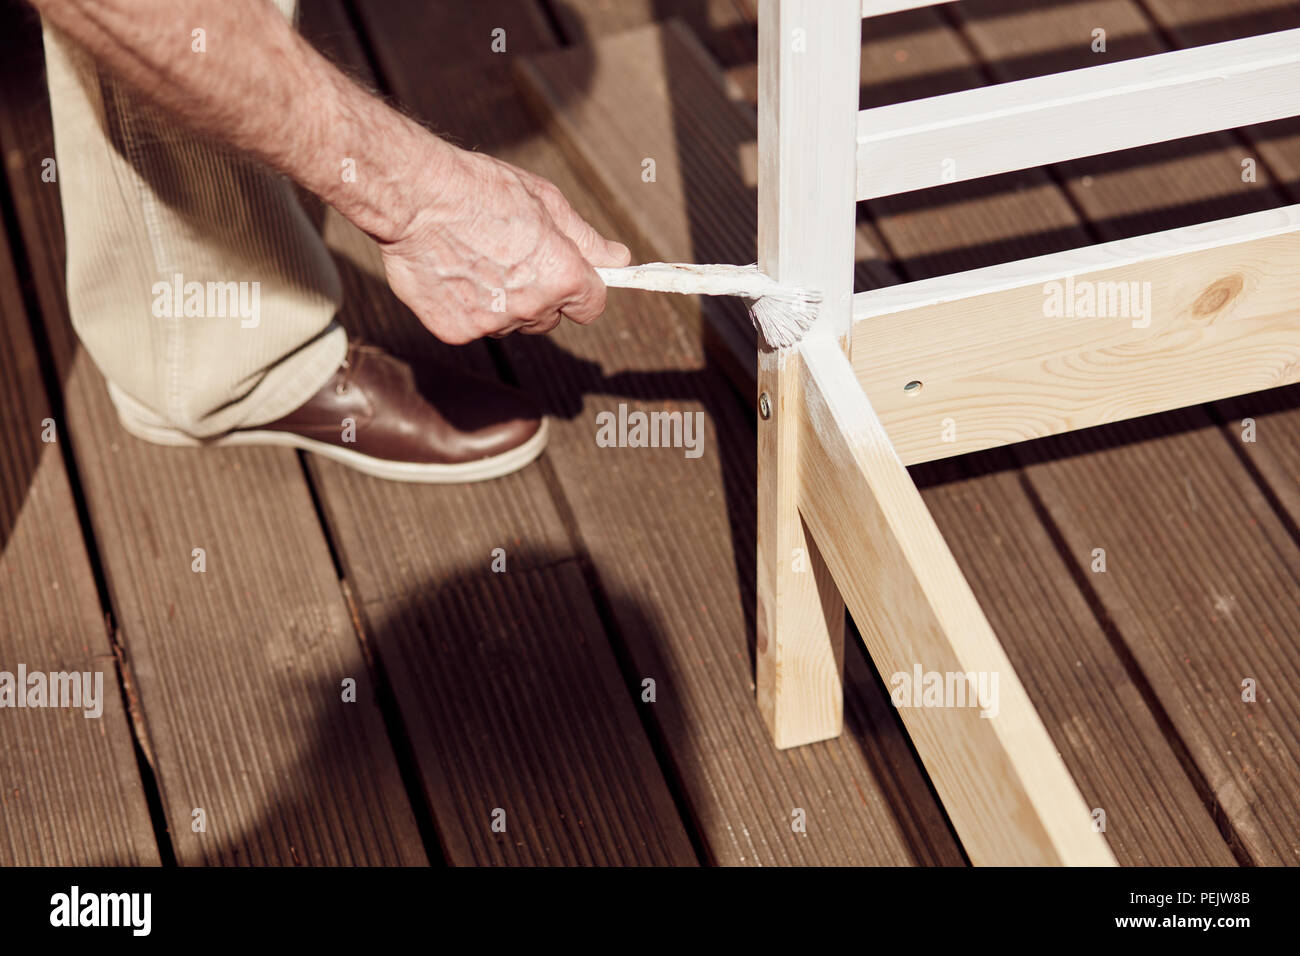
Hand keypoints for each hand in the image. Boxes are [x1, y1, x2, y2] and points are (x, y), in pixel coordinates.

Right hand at [378, 146, 630, 344]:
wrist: (415, 196)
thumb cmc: (481, 189)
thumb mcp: (545, 201)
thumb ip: (585, 239)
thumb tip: (618, 258)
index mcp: (563, 276)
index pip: (592, 305)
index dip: (583, 289)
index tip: (570, 275)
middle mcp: (532, 308)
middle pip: (549, 317)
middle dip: (540, 294)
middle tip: (510, 256)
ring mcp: (493, 324)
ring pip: (511, 323)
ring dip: (503, 302)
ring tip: (476, 259)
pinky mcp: (457, 332)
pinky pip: (474, 326)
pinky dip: (466, 307)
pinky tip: (453, 273)